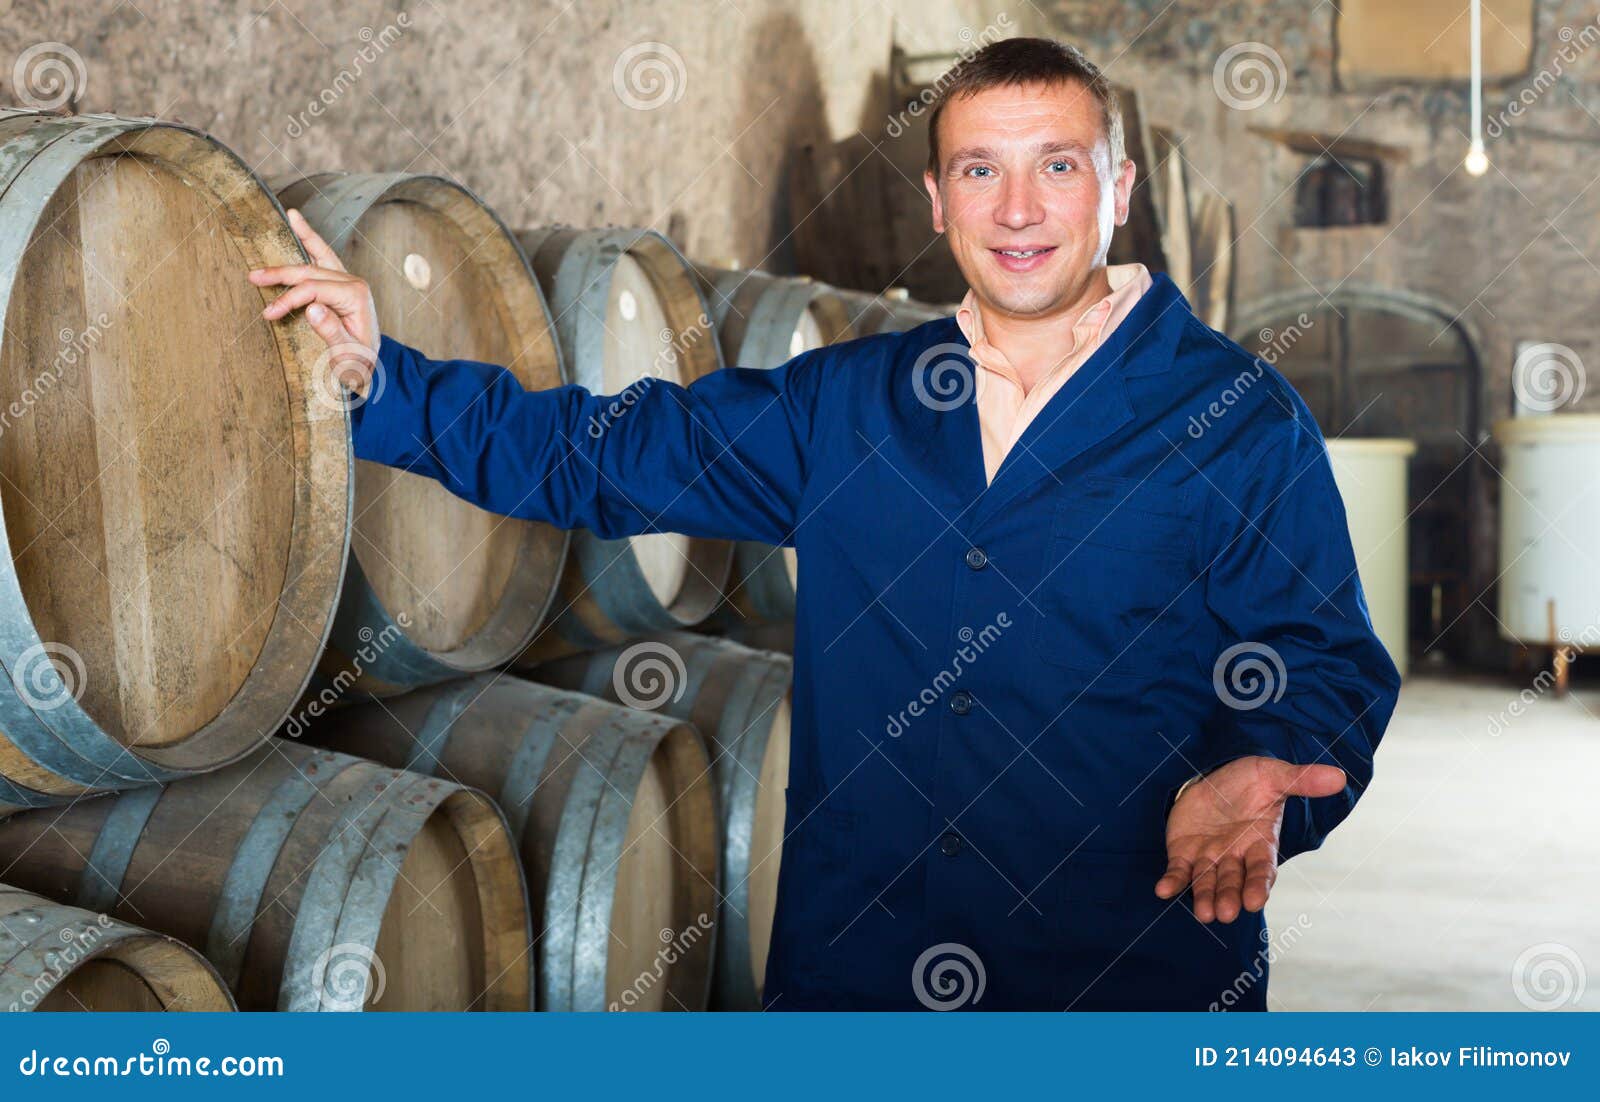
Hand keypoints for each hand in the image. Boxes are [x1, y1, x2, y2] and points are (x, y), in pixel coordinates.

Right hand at [248, 208, 380, 395]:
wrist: (367, 366)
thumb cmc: (357, 363)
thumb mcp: (346, 355)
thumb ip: (331, 332)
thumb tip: (312, 309)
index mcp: (356, 297)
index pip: (315, 290)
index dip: (289, 299)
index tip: (269, 313)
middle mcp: (352, 283)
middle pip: (310, 272)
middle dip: (281, 275)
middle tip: (253, 277)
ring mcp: (346, 279)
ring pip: (314, 258)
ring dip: (290, 250)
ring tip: (269, 238)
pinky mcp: (339, 281)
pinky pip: (321, 255)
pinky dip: (307, 238)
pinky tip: (294, 219)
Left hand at [1154, 756, 1345, 922]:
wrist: (1214, 775)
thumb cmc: (1250, 781)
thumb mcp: (1274, 775)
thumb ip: (1302, 780)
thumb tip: (1339, 777)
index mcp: (1260, 843)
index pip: (1262, 869)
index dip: (1259, 885)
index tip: (1255, 901)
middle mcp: (1235, 856)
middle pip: (1232, 882)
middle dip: (1229, 897)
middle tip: (1225, 914)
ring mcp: (1209, 857)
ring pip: (1207, 882)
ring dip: (1203, 897)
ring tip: (1203, 915)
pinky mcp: (1184, 854)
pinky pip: (1178, 871)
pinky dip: (1172, 882)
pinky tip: (1163, 890)